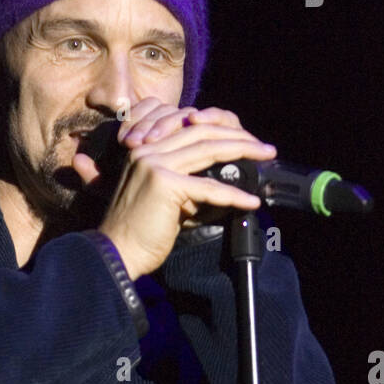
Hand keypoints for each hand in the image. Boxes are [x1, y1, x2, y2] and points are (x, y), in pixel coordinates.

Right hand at [71, 99, 276, 280]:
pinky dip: (233, 195)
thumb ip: (188, 184)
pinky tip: (250, 200)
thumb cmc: (139, 233)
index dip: (221, 131)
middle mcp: (147, 149)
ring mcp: (154, 163)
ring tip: (266, 158)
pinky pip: (208, 187)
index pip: (190, 128)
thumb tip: (224, 182)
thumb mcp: (165, 199)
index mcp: (145, 148)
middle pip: (203, 132)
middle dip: (239, 137)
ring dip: (244, 152)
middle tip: (265, 148)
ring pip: (209, 150)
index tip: (245, 141)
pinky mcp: (164, 184)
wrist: (116, 255)